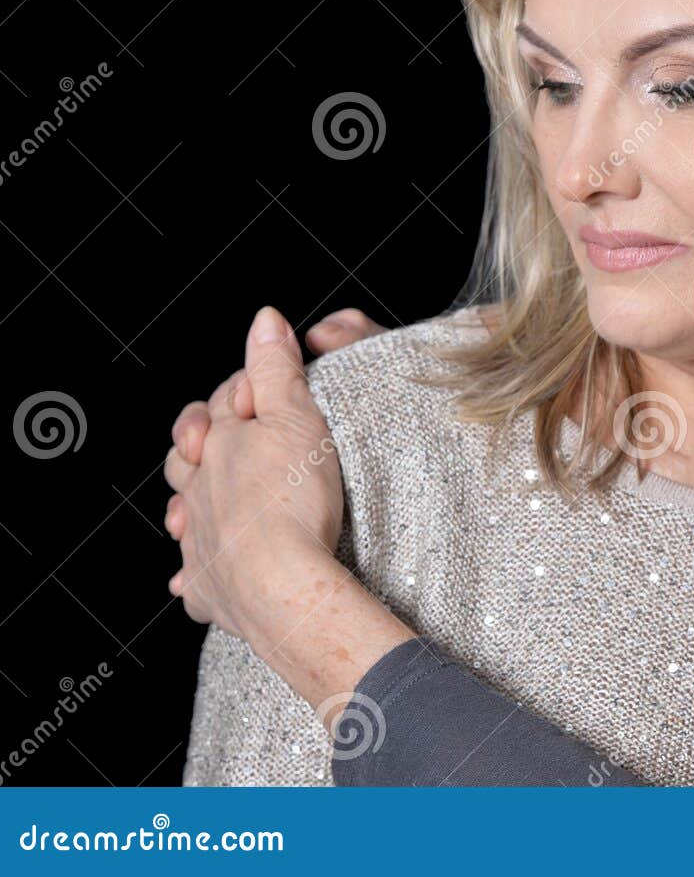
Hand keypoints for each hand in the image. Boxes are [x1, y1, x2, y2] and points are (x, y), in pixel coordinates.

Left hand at [161, 306, 415, 724]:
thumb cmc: (293, 500)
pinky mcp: (210, 586)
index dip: (246, 389)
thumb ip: (277, 369)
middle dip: (199, 445)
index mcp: (219, 445)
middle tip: (217, 442)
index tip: (267, 387)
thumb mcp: (296, 418)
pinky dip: (197, 572)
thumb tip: (265, 319)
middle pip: (188, 458)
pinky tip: (198, 576)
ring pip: (185, 514)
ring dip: (190, 506)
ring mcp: (200, 540)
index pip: (225, 403)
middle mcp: (199, 491)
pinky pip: (196, 578)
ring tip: (197, 505)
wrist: (282, 584)